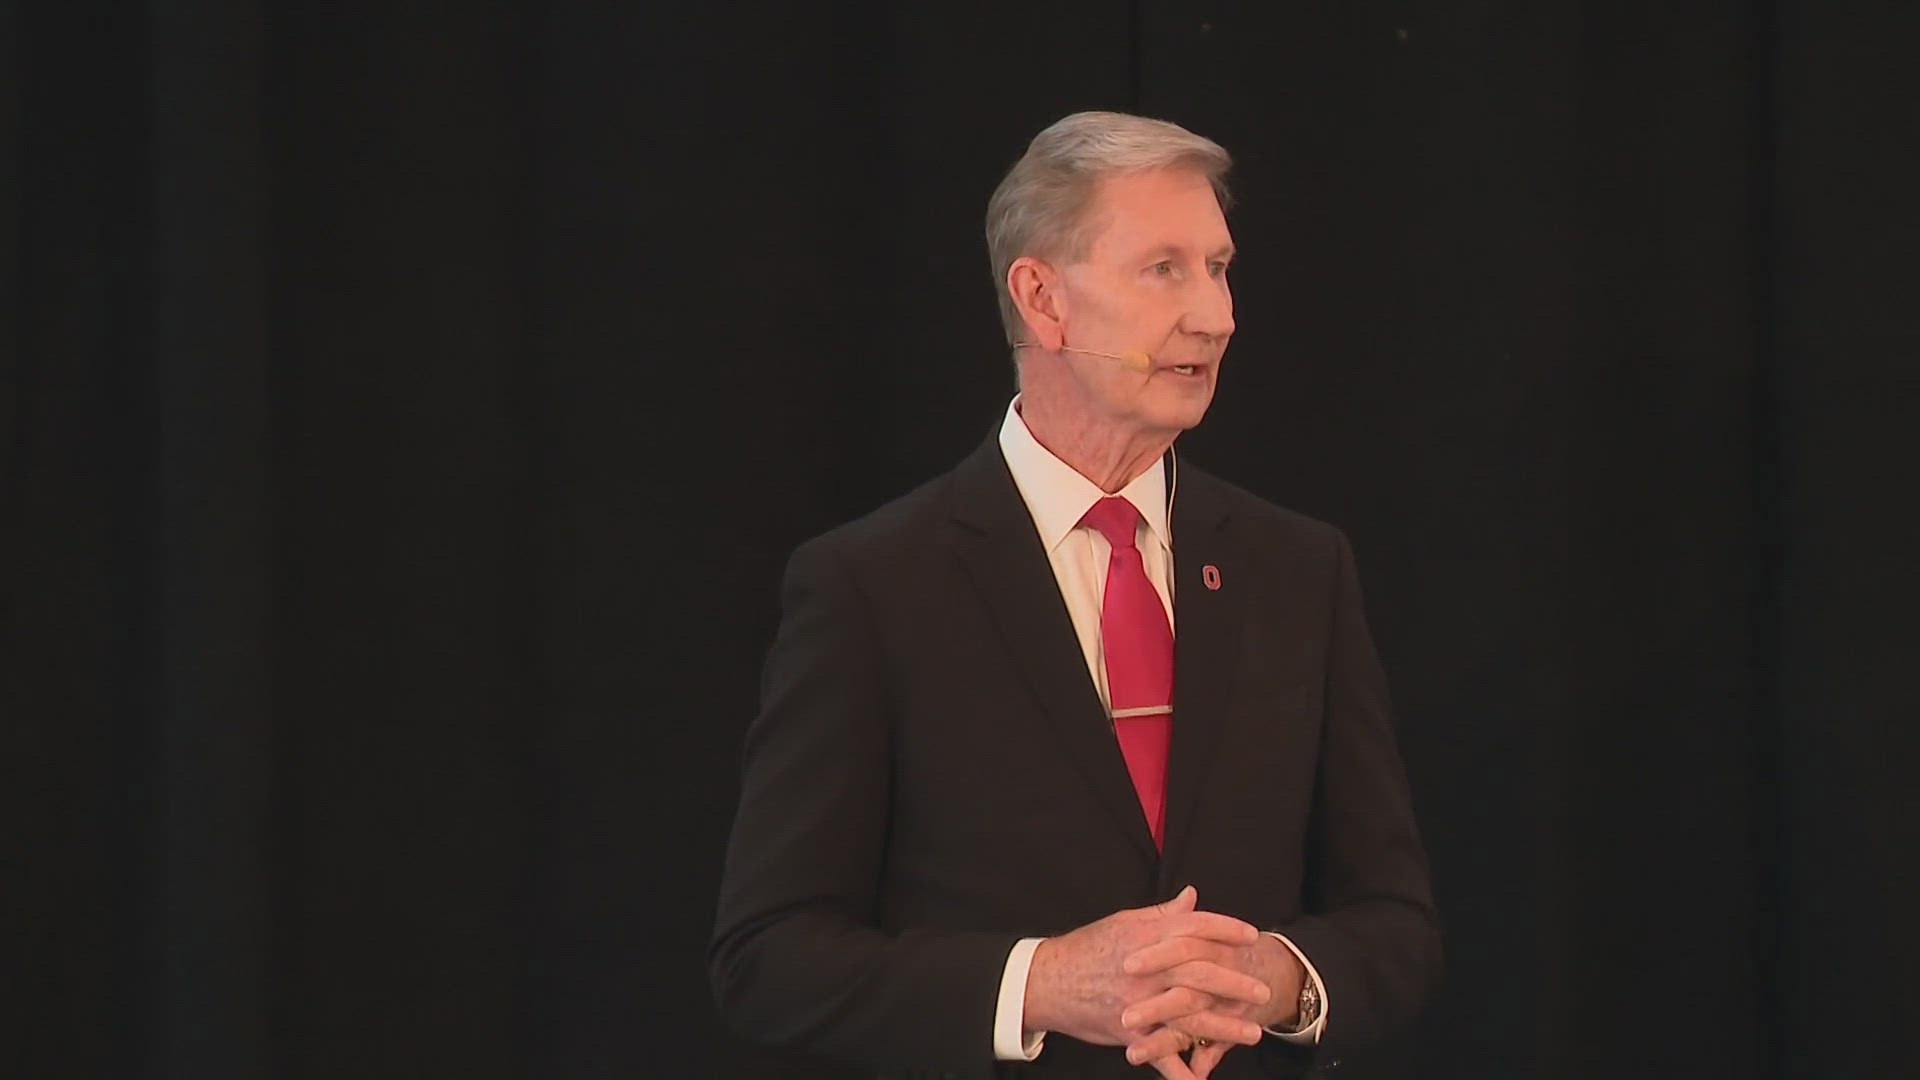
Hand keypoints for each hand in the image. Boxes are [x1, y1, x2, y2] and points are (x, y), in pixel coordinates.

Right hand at [1023, 887, 1270, 1077]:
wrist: (1048, 980)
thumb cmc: (1087, 948)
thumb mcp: (1124, 922)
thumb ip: (1163, 914)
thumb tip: (1192, 897)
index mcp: (1146, 937)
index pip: (1195, 927)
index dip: (1226, 929)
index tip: (1250, 935)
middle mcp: (1146, 969)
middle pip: (1199, 973)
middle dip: (1234, 982)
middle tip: (1262, 991)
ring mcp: (1139, 1003)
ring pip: (1188, 1015)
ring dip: (1223, 1027)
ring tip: (1252, 1033)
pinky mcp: (1129, 1031)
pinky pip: (1159, 1054)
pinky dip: (1179, 1070)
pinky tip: (1200, 1079)